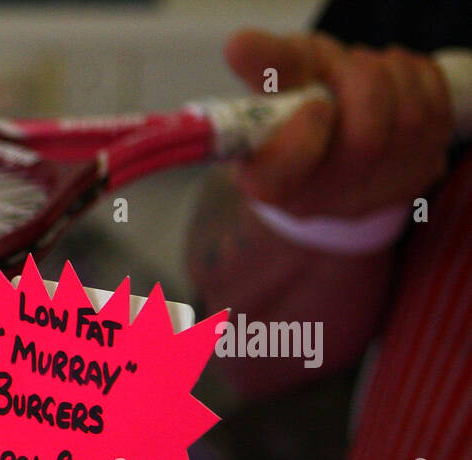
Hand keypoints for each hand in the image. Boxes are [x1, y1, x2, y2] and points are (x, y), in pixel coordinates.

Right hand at [224, 29, 451, 216]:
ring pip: (409, 119)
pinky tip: (392, 82)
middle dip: (361, 81)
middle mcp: (322, 199)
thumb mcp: (275, 84)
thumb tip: (239, 44)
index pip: (282, 173)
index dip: (302, 138)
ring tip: (366, 71)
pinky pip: (435, 107)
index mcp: (270, 182)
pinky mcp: (420, 169)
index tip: (314, 107)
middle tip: (346, 65)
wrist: (335, 139)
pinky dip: (415, 79)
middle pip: (364, 141)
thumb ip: (263, 68)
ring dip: (390, 73)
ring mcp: (376, 190)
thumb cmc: (299, 106)